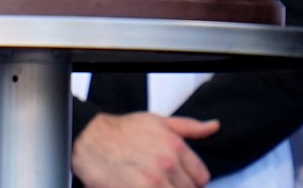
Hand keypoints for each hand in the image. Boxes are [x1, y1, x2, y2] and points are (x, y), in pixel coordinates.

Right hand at [72, 112, 218, 187]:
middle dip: (177, 187)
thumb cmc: (121, 131)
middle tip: (159, 179)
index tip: (177, 177)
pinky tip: (141, 185)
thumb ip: (189, 127)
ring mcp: (154, 181)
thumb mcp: (157, 121)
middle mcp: (168, 164)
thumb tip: (214, 126)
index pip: (202, 177)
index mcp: (176, 146)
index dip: (190, 179)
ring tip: (150, 182)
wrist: (89, 139)